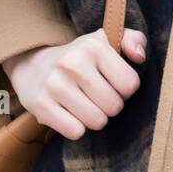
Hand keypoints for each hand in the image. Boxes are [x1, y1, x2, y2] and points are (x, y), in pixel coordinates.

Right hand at [1, 28, 146, 140]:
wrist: (34, 66)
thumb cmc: (81, 57)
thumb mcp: (109, 39)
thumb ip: (134, 40)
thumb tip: (139, 56)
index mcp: (93, 46)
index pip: (130, 84)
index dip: (126, 89)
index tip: (114, 83)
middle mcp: (72, 63)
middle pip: (114, 106)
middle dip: (112, 105)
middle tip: (99, 96)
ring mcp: (54, 85)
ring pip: (97, 121)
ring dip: (96, 118)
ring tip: (87, 105)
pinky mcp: (41, 106)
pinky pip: (75, 132)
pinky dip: (77, 128)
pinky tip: (71, 114)